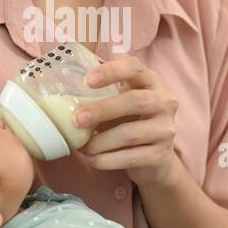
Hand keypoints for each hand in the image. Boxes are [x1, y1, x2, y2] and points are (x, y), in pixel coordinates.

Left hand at [75, 55, 179, 187]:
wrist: (156, 159)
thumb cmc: (130, 122)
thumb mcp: (121, 101)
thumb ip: (101, 93)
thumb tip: (62, 93)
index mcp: (150, 82)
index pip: (134, 67)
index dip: (111, 71)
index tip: (87, 81)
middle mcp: (164, 103)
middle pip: (135, 101)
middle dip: (102, 110)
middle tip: (77, 120)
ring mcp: (165, 130)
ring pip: (130, 134)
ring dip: (100, 142)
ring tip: (82, 146)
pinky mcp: (160, 155)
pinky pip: (129, 158)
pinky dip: (106, 159)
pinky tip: (92, 159)